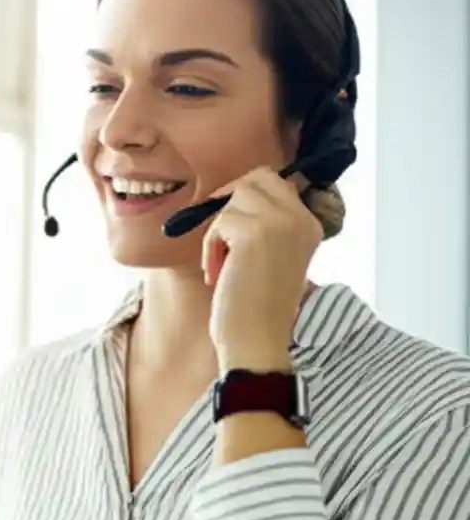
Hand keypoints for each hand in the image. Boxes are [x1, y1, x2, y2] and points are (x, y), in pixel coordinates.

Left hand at [202, 166, 321, 370]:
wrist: (257, 341)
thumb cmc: (256, 306)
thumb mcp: (270, 256)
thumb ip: (265, 226)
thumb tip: (234, 195)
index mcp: (310, 225)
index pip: (277, 181)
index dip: (246, 196)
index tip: (230, 227)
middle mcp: (301, 219)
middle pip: (257, 178)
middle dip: (229, 202)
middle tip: (220, 235)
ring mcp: (281, 223)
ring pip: (234, 198)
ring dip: (218, 231)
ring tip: (222, 266)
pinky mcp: (255, 232)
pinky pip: (218, 222)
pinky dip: (210, 248)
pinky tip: (218, 274)